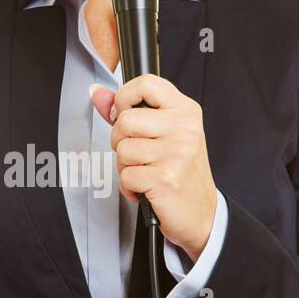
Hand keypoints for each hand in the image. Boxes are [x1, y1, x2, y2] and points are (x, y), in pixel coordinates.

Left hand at [91, 75, 216, 261]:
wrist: (202, 214)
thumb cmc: (181, 172)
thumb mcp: (163, 134)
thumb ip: (128, 111)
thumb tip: (97, 92)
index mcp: (185, 111)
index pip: (146, 83)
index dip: (124, 98)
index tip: (123, 114)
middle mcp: (185, 128)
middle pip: (126, 120)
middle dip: (120, 140)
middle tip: (136, 154)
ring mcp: (177, 153)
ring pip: (123, 149)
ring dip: (125, 167)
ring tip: (145, 173)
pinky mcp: (166, 178)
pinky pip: (126, 176)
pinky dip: (129, 187)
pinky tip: (145, 188)